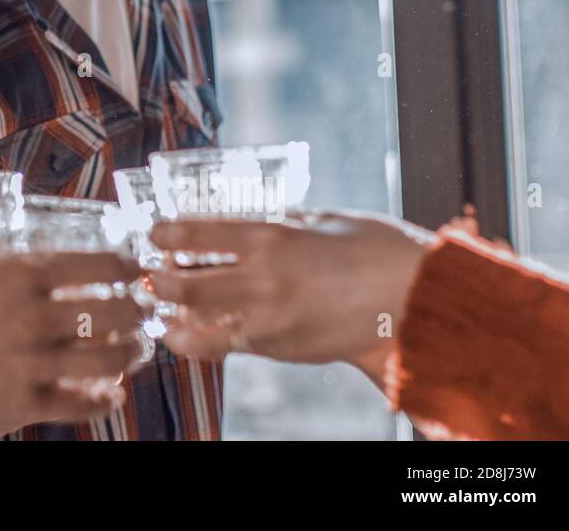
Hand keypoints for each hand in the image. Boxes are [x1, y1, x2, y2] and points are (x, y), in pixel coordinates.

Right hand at [0, 250, 144, 438]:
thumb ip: (8, 267)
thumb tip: (44, 264)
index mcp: (21, 272)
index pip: (98, 264)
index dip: (126, 267)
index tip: (134, 269)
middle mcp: (35, 314)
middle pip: (114, 312)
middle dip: (137, 313)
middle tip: (143, 313)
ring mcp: (32, 360)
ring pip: (106, 359)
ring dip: (129, 355)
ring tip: (134, 352)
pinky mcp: (22, 401)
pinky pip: (80, 403)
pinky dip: (103, 401)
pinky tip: (111, 396)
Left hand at [148, 211, 433, 382]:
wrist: (420, 302)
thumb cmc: (376, 250)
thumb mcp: (320, 220)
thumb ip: (279, 222)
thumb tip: (243, 219)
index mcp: (271, 238)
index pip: (198, 233)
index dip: (166, 233)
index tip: (153, 231)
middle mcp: (264, 280)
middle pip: (185, 283)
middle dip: (157, 279)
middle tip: (147, 271)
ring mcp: (270, 320)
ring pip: (199, 324)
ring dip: (172, 316)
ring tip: (161, 307)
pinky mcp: (281, 349)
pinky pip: (228, 345)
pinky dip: (203, 338)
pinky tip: (190, 331)